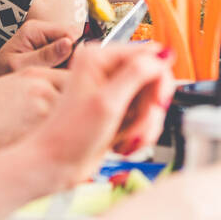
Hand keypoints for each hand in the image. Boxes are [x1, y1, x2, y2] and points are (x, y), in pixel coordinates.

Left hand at [0, 20, 77, 99]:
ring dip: (69, 65)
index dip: (76, 50)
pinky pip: (69, 58)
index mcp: (35, 29)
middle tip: (60, 75)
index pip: (70, 32)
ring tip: (54, 77)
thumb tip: (68, 43)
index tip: (70, 68)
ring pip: (74, 50)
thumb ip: (45, 56)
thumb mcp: (20, 66)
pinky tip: (54, 77)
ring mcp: (48, 40)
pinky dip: (65, 69)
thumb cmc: (1, 74)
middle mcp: (43, 31)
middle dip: (73, 59)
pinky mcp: (51, 50)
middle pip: (75, 39)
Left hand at [31, 43, 174, 183]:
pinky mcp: (118, 109)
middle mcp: (106, 70)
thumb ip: (137, 74)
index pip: (150, 55)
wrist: (56, 165)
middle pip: (154, 79)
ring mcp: (113, 90)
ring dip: (146, 124)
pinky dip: (141, 131)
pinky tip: (124, 142)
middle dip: (151, 108)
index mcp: (99, 58)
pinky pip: (145, 115)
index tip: (156, 103)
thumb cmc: (69, 136)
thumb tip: (164, 54)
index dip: (159, 80)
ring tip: (128, 139)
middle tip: (141, 126)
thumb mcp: (107, 102)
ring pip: (152, 100)